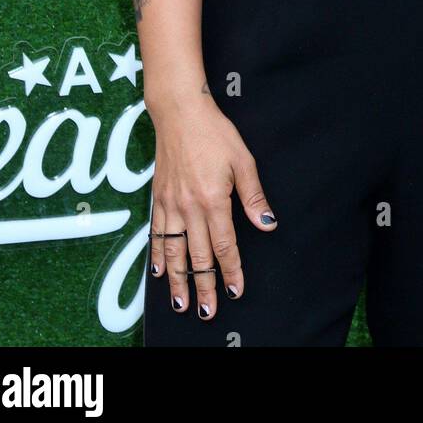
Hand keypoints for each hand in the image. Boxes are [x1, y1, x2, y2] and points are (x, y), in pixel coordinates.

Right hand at [147, 96, 276, 319]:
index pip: (224, 245)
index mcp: (213, 200)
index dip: (231, 270)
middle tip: (207, 311)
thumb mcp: (242, 160)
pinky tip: (159, 271)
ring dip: (178, 280)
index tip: (236, 290)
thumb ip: (253, 196)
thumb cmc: (214, 132)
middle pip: (198, 256)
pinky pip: (156, 233)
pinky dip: (157, 255)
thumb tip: (266, 224)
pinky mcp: (159, 198)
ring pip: (174, 251)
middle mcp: (189, 207)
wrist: (180, 112)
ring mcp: (170, 204)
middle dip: (204, 286)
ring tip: (181, 303)